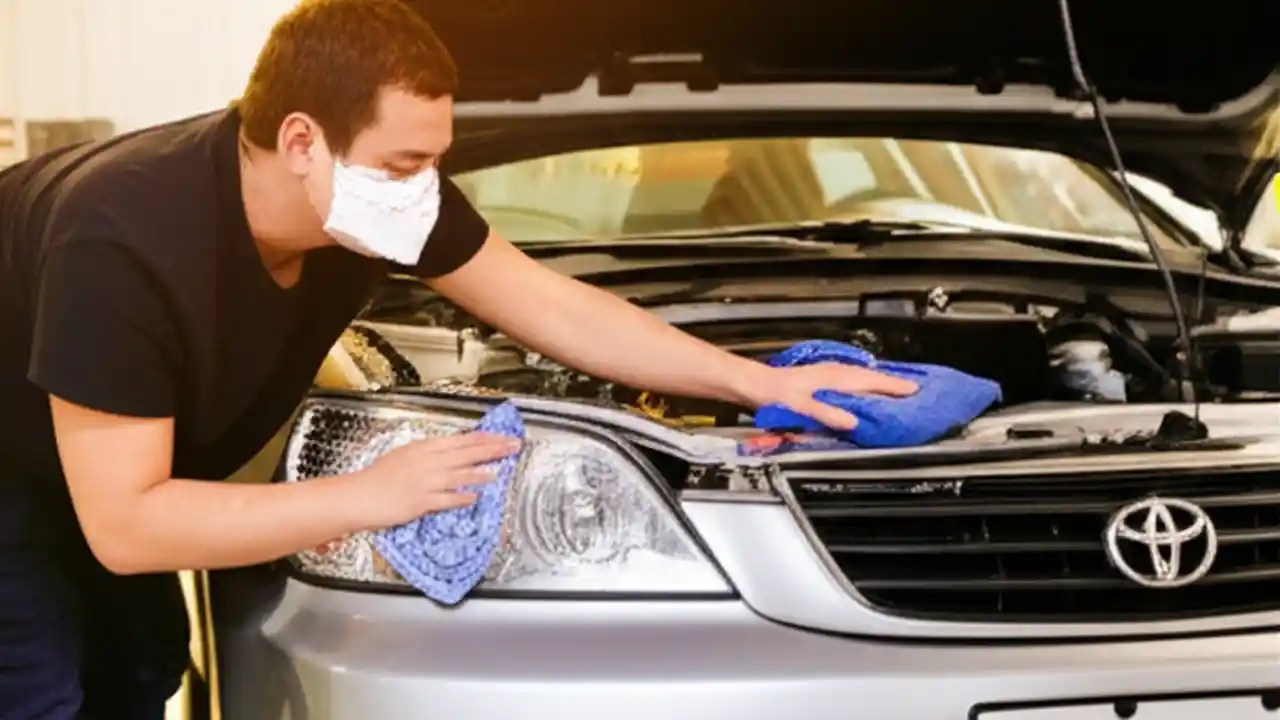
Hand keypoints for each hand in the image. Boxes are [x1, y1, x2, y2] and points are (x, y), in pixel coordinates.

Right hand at [348, 431, 521, 529]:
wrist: (360, 495)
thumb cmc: (379, 477)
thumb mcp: (405, 455)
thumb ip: (429, 454)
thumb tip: (452, 454)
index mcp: (424, 448)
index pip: (461, 440)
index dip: (485, 438)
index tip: (502, 436)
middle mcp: (428, 461)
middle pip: (466, 453)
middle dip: (493, 449)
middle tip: (513, 446)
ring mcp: (426, 481)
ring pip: (460, 474)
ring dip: (481, 473)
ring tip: (499, 471)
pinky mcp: (421, 501)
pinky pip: (446, 499)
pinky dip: (461, 498)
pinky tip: (475, 497)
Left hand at [751, 363, 917, 430]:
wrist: (753, 386)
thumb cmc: (774, 394)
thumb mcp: (800, 406)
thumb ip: (826, 414)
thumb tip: (853, 422)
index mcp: (834, 377)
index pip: (871, 381)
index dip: (894, 386)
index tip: (916, 390)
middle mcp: (834, 373)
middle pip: (871, 376)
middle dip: (892, 382)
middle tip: (915, 389)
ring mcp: (828, 375)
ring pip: (862, 377)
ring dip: (879, 383)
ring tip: (897, 390)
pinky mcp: (821, 381)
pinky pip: (852, 381)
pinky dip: (865, 386)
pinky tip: (865, 393)